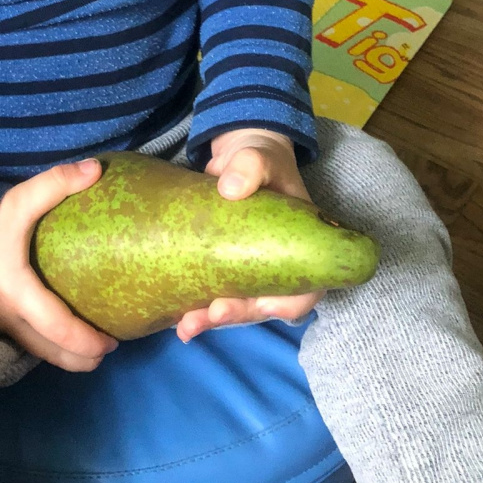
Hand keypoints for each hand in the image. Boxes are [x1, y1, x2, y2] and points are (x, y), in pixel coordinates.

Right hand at [0, 159, 117, 372]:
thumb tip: (96, 170)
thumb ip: (56, 183)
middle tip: (105, 352)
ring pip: (31, 349)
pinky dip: (40, 342)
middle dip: (80, 359)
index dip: (88, 342)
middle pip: (48, 352)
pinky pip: (17, 339)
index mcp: (16, 294)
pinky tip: (50, 330)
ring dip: (59, 353)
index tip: (113, 342)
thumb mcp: (16, 199)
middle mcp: (4, 316)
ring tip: (84, 346)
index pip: (58, 331)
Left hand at [176, 128, 323, 341]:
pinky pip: (213, 294)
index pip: (306, 290)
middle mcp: (279, 267)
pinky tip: (175, 318)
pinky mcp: (223, 268)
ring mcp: (250, 270)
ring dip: (211, 319)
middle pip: (264, 305)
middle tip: (210, 315)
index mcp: (302, 248)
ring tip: (185, 327)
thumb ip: (251, 166)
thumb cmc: (261, 158)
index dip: (287, 304)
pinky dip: (196, 308)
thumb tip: (230, 188)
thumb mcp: (261, 156)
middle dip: (237, 315)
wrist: (237, 155)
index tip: (261, 304)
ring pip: (236, 305)